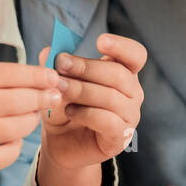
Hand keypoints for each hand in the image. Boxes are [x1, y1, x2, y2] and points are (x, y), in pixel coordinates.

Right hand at [0, 61, 61, 181]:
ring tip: (33, 117)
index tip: (54, 77)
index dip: (34, 75)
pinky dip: (15, 147)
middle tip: (53, 98)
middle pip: (12, 101)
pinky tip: (14, 140)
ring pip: (10, 128)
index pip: (4, 73)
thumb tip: (43, 77)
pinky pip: (1, 155)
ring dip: (29, 122)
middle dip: (39, 98)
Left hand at [36, 32, 145, 170]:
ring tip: (59, 88)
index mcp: (123, 72)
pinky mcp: (121, 137)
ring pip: (112, 97)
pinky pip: (108, 121)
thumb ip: (55, 66)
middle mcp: (132, 93)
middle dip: (86, 67)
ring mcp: (130, 116)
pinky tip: (69, 111)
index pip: (135, 55)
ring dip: (81, 90)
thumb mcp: (57, 84)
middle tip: (60, 64)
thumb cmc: (65, 108)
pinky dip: (85, 113)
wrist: (61, 143)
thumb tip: (49, 51)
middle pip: (119, 74)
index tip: (99, 41)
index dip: (121, 46)